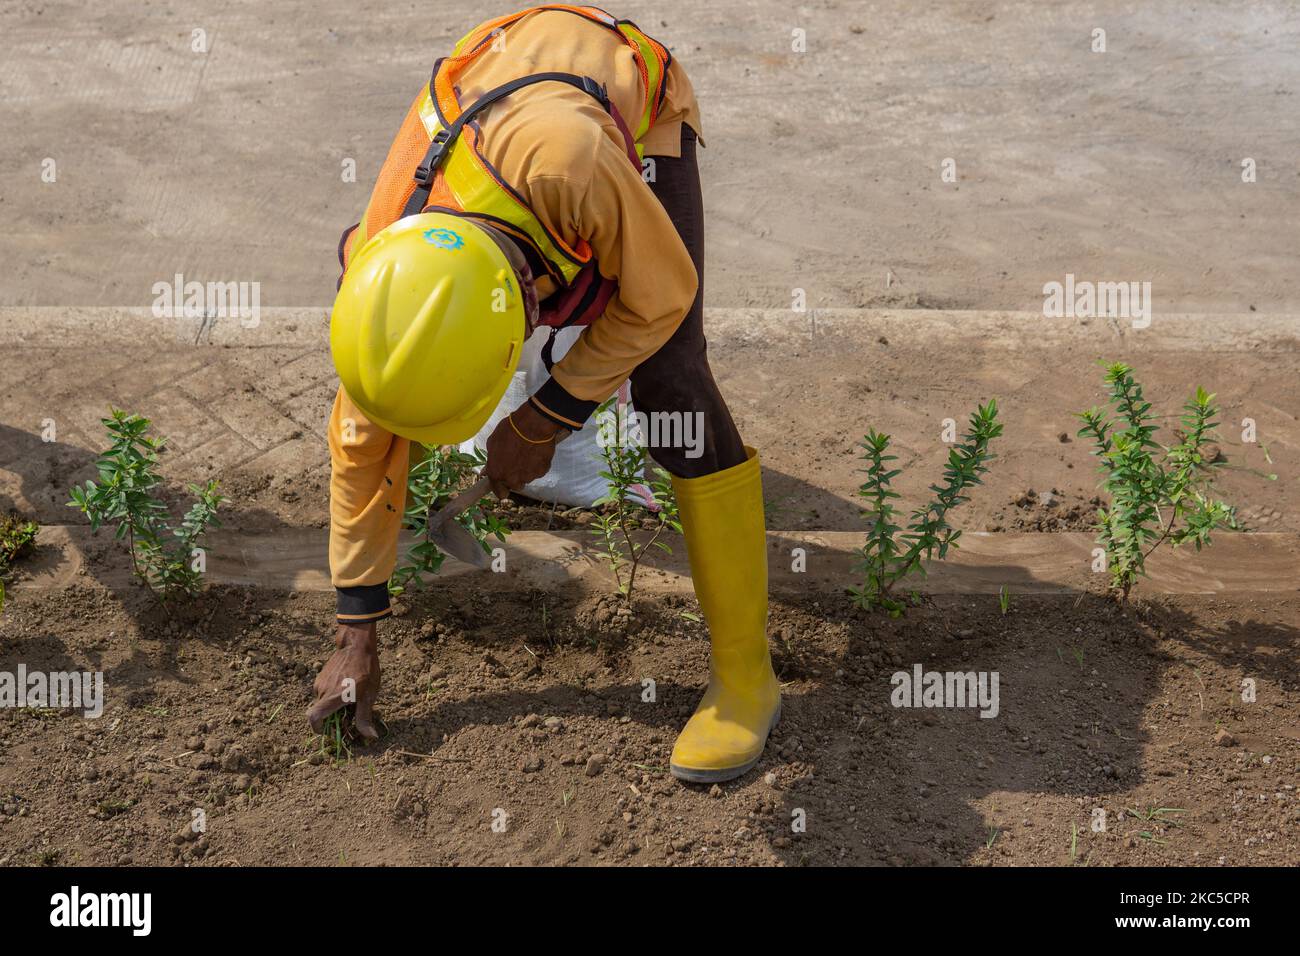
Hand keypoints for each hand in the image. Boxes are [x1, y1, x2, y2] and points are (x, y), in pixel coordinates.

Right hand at [308, 622, 379, 739]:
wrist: (356, 645)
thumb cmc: (366, 669)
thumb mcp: (369, 695)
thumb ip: (365, 717)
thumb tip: (371, 737)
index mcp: (333, 697)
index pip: (313, 718)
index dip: (318, 729)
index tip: (329, 731)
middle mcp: (322, 691)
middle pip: (320, 713)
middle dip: (332, 719)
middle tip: (349, 716)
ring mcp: (319, 683)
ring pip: (322, 703)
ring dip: (333, 707)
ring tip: (351, 700)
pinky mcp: (320, 677)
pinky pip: (323, 693)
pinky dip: (332, 697)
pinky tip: (347, 690)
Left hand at [484, 401, 561, 498]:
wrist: (532, 425)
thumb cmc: (509, 431)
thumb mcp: (493, 443)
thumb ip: (490, 461)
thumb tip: (485, 472)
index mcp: (497, 473)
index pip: (499, 492)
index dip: (501, 489)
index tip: (504, 485)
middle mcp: (512, 479)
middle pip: (515, 486)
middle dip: (516, 477)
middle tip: (518, 462)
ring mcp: (528, 476)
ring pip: (527, 478)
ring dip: (527, 469)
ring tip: (528, 453)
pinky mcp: (542, 471)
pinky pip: (539, 471)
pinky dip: (538, 464)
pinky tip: (536, 451)